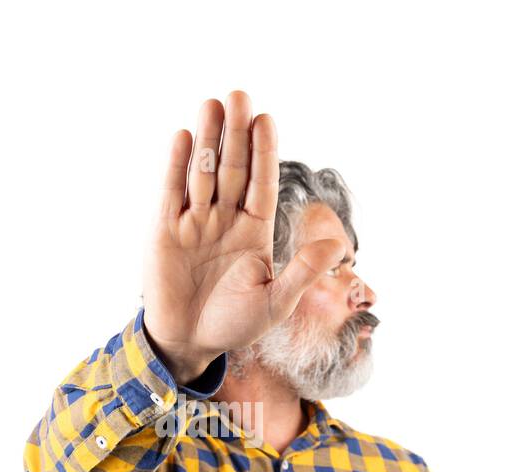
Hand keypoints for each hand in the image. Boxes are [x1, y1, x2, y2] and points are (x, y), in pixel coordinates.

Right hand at [141, 90, 344, 383]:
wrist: (189, 343)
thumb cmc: (234, 324)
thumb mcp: (276, 302)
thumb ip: (303, 271)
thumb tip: (338, 244)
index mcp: (254, 231)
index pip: (261, 183)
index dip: (264, 151)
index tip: (267, 119)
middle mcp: (225, 219)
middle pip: (232, 168)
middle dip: (236, 132)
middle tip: (239, 95)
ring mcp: (194, 221)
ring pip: (203, 172)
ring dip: (207, 139)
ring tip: (212, 104)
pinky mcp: (165, 230)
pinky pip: (172, 191)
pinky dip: (177, 165)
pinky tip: (183, 137)